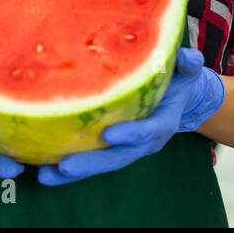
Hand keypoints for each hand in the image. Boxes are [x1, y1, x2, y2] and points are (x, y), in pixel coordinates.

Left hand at [37, 48, 224, 186]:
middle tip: (65, 166)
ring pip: (101, 164)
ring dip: (75, 172)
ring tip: (47, 175)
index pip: (148, 132)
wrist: (182, 100)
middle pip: (117, 157)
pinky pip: (92, 161)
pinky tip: (44, 171)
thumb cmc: (181, 81)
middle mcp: (144, 141)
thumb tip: (189, 57)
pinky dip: (69, 170)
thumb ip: (189, 63)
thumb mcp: (189, 70)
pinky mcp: (113, 148)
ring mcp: (127, 148)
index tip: (109, 135)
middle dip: (92, 163)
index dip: (131, 134)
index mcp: (162, 123)